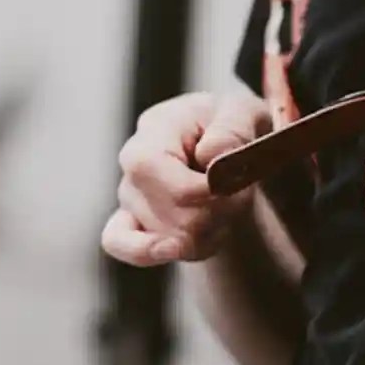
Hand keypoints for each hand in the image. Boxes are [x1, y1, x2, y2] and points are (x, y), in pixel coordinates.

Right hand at [102, 91, 269, 266]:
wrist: (228, 145)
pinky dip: (146, 252)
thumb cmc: (233, 125)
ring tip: (224, 207)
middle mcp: (133, 161)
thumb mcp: (246, 111)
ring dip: (208, 233)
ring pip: (165, 239)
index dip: (201, 191)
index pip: (161, 172)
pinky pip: (118, 243)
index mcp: (157, 127)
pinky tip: (174, 249)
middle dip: (217, 214)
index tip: (238, 188)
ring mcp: (129, 193)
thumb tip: (210, 156)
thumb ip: (233, 127)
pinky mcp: (128, 219)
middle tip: (242, 196)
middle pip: (171, 215)